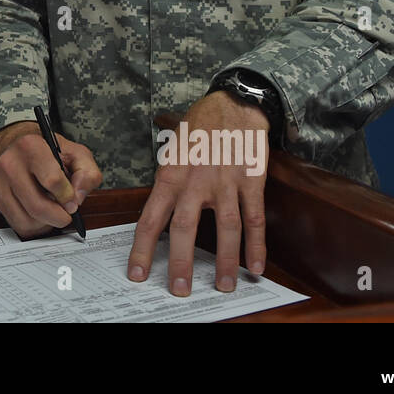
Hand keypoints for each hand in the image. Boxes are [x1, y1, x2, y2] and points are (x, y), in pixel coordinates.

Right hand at [0, 121, 102, 237]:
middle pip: (37, 205)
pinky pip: (17, 224)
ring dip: (46, 223)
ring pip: (26, 219)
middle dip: (58, 217)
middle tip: (66, 214)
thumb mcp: (75, 152)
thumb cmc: (46, 149)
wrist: (16, 143)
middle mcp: (10, 163)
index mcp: (31, 146)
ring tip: (53, 213)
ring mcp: (0, 181)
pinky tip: (41, 216)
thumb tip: (78, 197)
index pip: (52, 181)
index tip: (72, 201)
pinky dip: (34, 226)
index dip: (68, 197)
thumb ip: (87, 173)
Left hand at [126, 90, 269, 295]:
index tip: (137, 273)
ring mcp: (226, 182)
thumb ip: (166, 181)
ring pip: (226, 228)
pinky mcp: (251, 181)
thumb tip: (155, 213)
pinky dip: (257, 245)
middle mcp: (196, 180)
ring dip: (225, 261)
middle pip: (185, 228)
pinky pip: (254, 218)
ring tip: (223, 286)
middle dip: (181, 262)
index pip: (151, 218)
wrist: (234, 104)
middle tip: (180, 289)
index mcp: (171, 174)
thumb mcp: (172, 150)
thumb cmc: (200, 127)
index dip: (143, 249)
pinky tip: (256, 267)